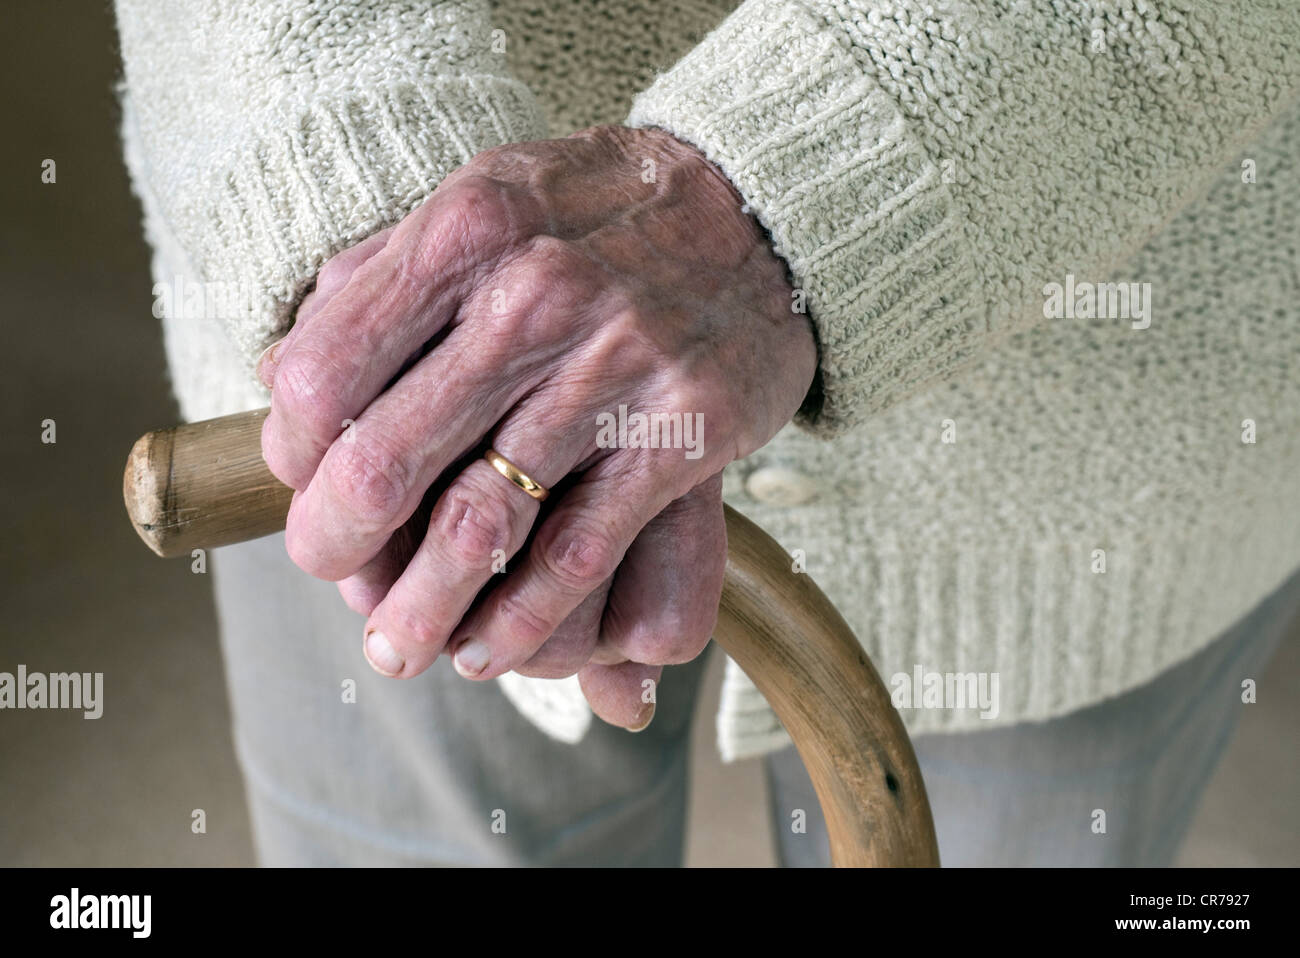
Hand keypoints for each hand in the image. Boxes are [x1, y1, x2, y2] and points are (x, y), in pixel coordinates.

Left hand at [257, 124, 816, 726]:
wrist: (760, 209)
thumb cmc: (600, 214)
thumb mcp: (486, 198)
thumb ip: (384, 277)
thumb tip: (284, 376)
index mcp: (464, 235)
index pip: (322, 379)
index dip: (292, 457)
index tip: (305, 487)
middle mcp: (530, 299)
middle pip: (384, 464)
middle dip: (336, 548)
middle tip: (336, 579)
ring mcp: (611, 370)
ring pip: (478, 527)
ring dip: (421, 610)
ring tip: (396, 647)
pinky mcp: (678, 435)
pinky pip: (578, 554)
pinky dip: (522, 619)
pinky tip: (490, 647)